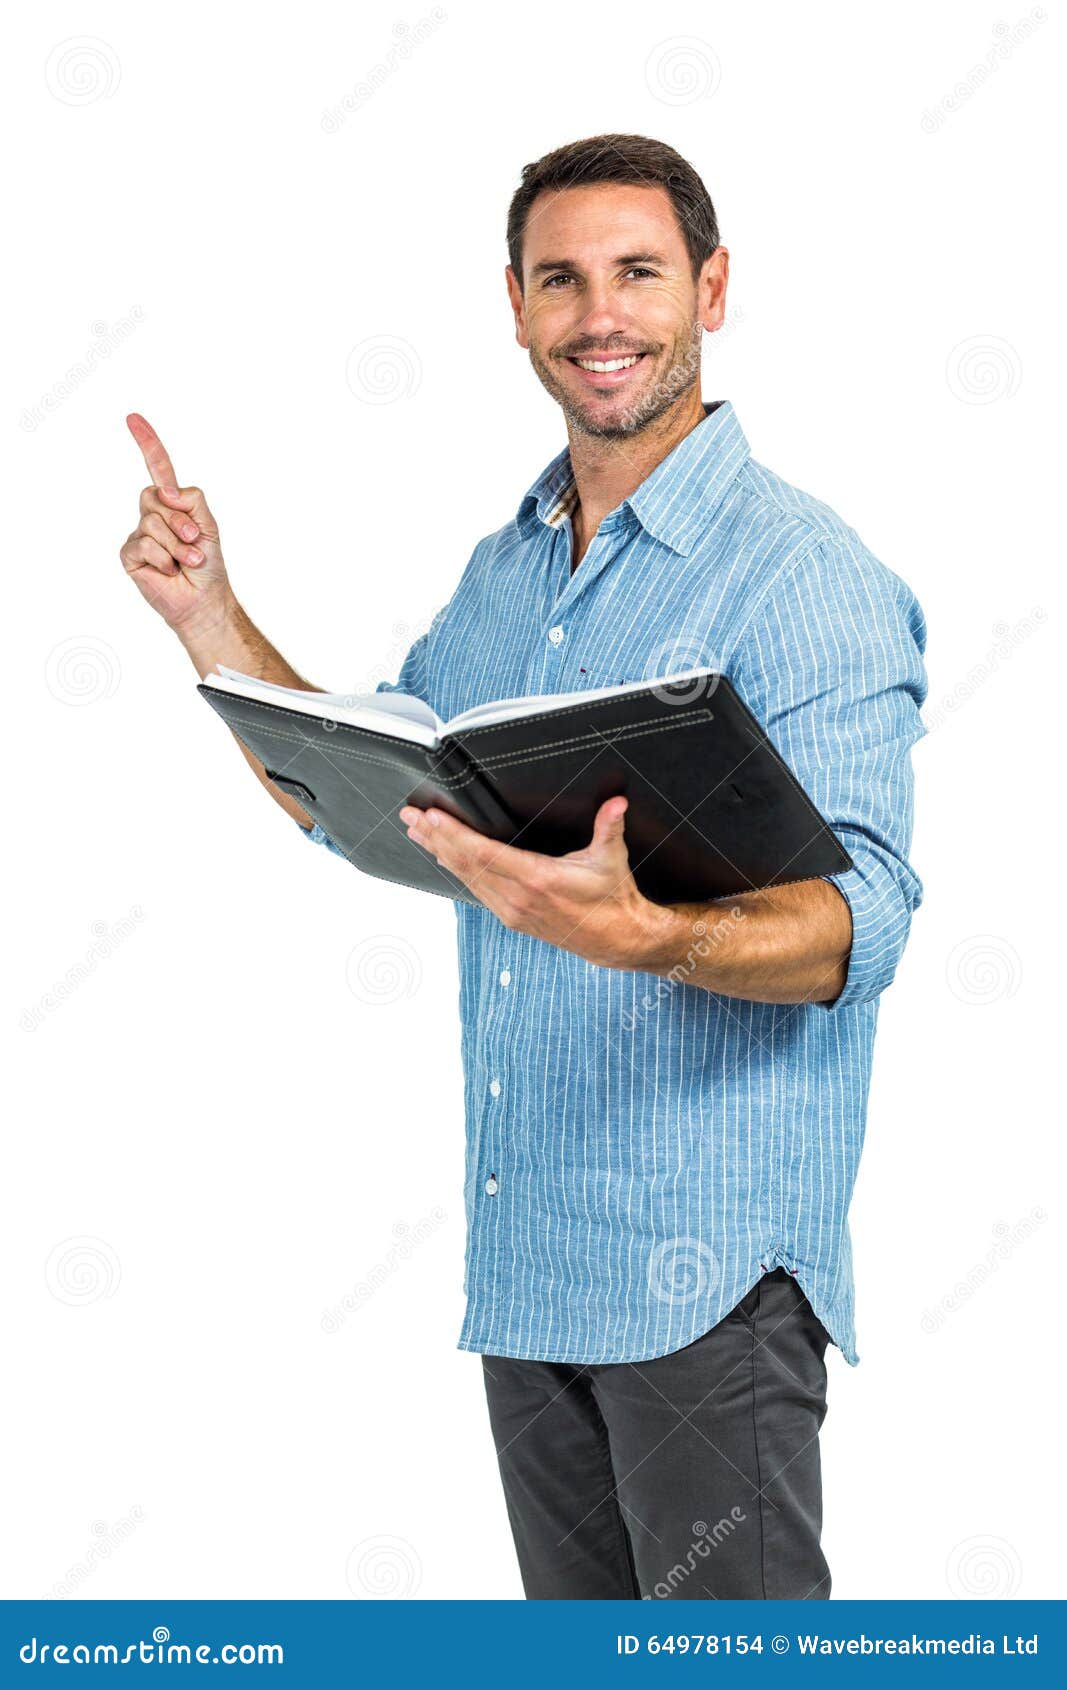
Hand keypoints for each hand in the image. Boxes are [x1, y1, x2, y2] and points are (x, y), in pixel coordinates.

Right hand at [119, 414, 232, 637]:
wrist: (203, 600)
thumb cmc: (208, 565)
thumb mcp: (209, 526)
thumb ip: (192, 500)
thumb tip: (167, 491)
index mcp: (173, 504)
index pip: (158, 469)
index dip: (148, 443)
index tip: (134, 418)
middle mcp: (153, 514)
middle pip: (155, 496)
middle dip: (180, 520)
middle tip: (194, 543)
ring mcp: (139, 534)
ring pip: (152, 522)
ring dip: (177, 546)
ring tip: (187, 562)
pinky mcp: (130, 554)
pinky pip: (143, 545)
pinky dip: (163, 560)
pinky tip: (169, 571)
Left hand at [398, 794, 672, 969]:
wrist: (617, 939)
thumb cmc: (612, 897)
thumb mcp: (612, 859)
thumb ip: (609, 826)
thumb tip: (617, 803)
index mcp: (538, 879)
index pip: (484, 853)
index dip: (455, 834)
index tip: (432, 817)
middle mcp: (518, 897)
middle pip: (466, 863)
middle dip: (435, 837)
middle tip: (410, 816)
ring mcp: (512, 910)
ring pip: (466, 878)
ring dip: (440, 852)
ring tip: (417, 832)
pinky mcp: (512, 917)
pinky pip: (476, 890)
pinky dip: (457, 870)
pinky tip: (443, 857)